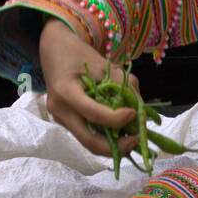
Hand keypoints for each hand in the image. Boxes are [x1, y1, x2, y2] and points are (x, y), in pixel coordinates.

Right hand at [39, 17, 140, 156]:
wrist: (54, 51)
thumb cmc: (80, 55)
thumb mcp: (106, 66)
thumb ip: (126, 88)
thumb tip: (142, 115)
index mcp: (66, 92)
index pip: (93, 114)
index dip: (117, 119)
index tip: (134, 114)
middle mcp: (60, 110)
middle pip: (90, 141)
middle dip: (117, 147)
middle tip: (137, 140)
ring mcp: (60, 119)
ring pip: (89, 142)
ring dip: (112, 145)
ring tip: (131, 137)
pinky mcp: (65, 122)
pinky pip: (87, 135)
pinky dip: (105, 137)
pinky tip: (119, 131)